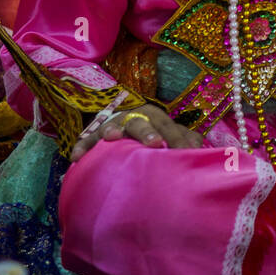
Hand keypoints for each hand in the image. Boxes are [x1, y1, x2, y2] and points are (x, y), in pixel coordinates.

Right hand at [70, 103, 202, 161]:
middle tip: (156, 144)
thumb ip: (184, 139)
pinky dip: (81, 148)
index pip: (169, 127)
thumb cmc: (152, 135)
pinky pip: (85, 141)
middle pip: (141, 122)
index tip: (187, 153)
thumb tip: (198, 148)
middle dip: (148, 132)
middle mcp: (134, 117)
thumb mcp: (169, 135)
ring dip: (112, 130)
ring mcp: (112, 125)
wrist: (122, 129)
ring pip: (111, 126)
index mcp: (155, 117)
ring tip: (112, 137)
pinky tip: (77, 158)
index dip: (178, 140)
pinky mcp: (93, 136)